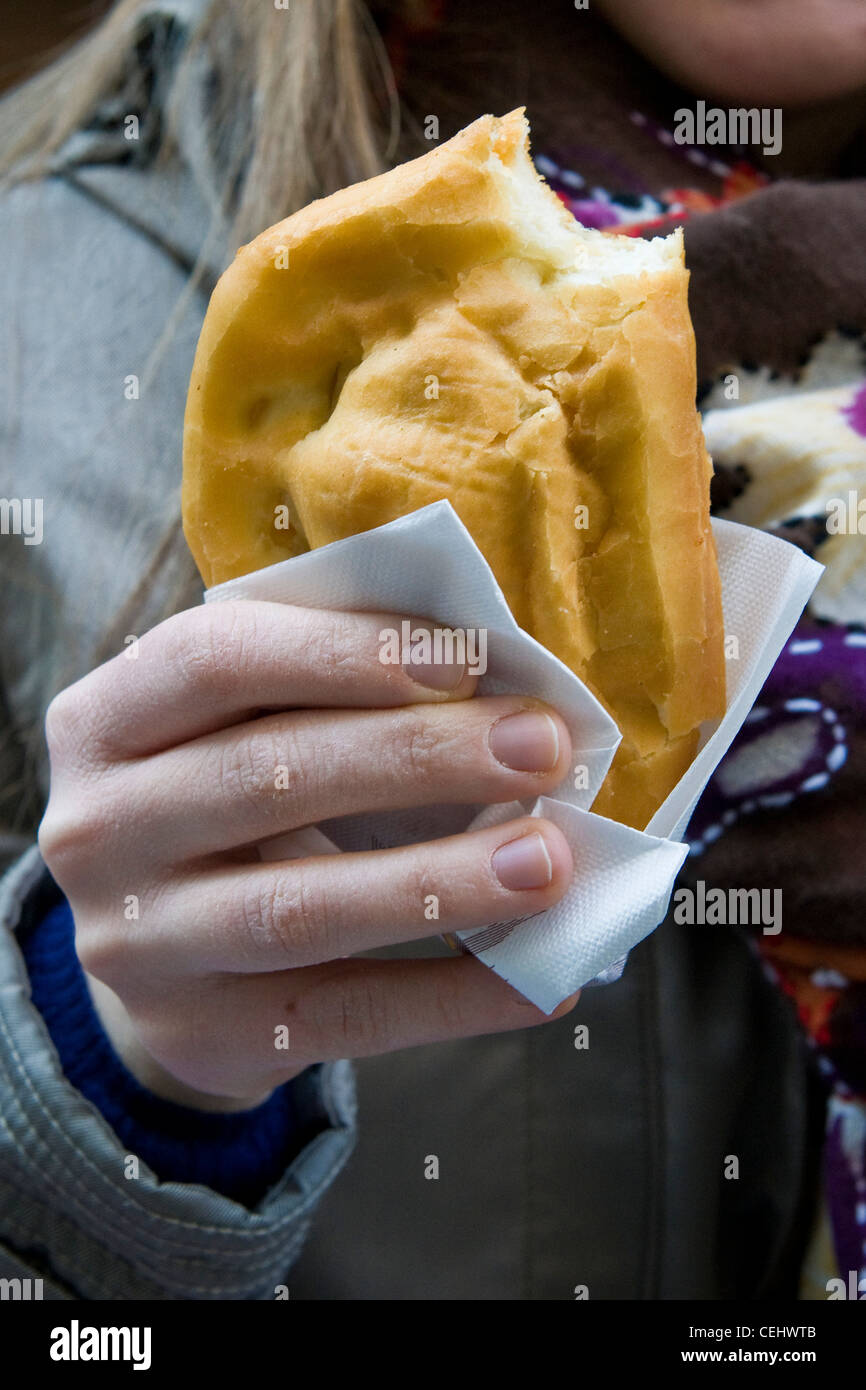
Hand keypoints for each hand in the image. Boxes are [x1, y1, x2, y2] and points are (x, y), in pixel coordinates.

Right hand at [39, 601, 576, 1109]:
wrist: (158, 953)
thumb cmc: (225, 799)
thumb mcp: (233, 728)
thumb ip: (323, 690)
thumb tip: (497, 686)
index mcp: (105, 720)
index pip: (215, 659)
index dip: (343, 653)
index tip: (469, 658)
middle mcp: (99, 829)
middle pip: (265, 774)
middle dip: (419, 756)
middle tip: (542, 747)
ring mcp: (139, 943)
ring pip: (301, 907)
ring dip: (440, 881)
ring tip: (548, 862)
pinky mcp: (202, 1033)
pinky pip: (346, 1018)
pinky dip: (453, 999)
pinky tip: (540, 981)